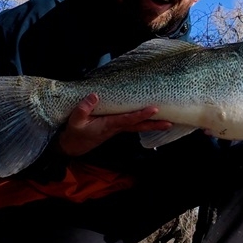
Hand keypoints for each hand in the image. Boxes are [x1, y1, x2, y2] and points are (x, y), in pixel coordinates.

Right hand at [55, 93, 172, 156]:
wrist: (73, 146)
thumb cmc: (75, 133)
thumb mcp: (75, 121)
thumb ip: (84, 109)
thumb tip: (95, 95)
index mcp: (108, 125)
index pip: (127, 119)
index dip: (140, 114)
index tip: (153, 109)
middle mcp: (116, 128)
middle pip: (138, 126)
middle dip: (154, 125)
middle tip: (170, 123)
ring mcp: (117, 129)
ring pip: (137, 126)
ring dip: (152, 125)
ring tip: (167, 122)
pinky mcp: (115, 127)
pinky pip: (132, 124)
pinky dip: (143, 122)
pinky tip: (151, 119)